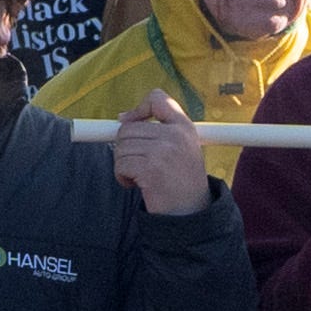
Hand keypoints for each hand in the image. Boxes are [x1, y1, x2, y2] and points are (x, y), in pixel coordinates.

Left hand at [104, 90, 210, 216]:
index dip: (139, 109)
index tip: (131, 121)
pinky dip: (122, 176)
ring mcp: (163, 151)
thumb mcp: (181, 147)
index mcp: (184, 127)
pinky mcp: (150, 169)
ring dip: (123, 164)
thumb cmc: (181, 180)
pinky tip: (136, 184)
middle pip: (128, 128)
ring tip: (139, 175)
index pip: (158, 99)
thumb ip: (160, 130)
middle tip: (137, 163)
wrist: (190, 212)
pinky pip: (120, 164)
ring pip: (121, 147)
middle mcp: (175, 135)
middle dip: (125, 147)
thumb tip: (121, 118)